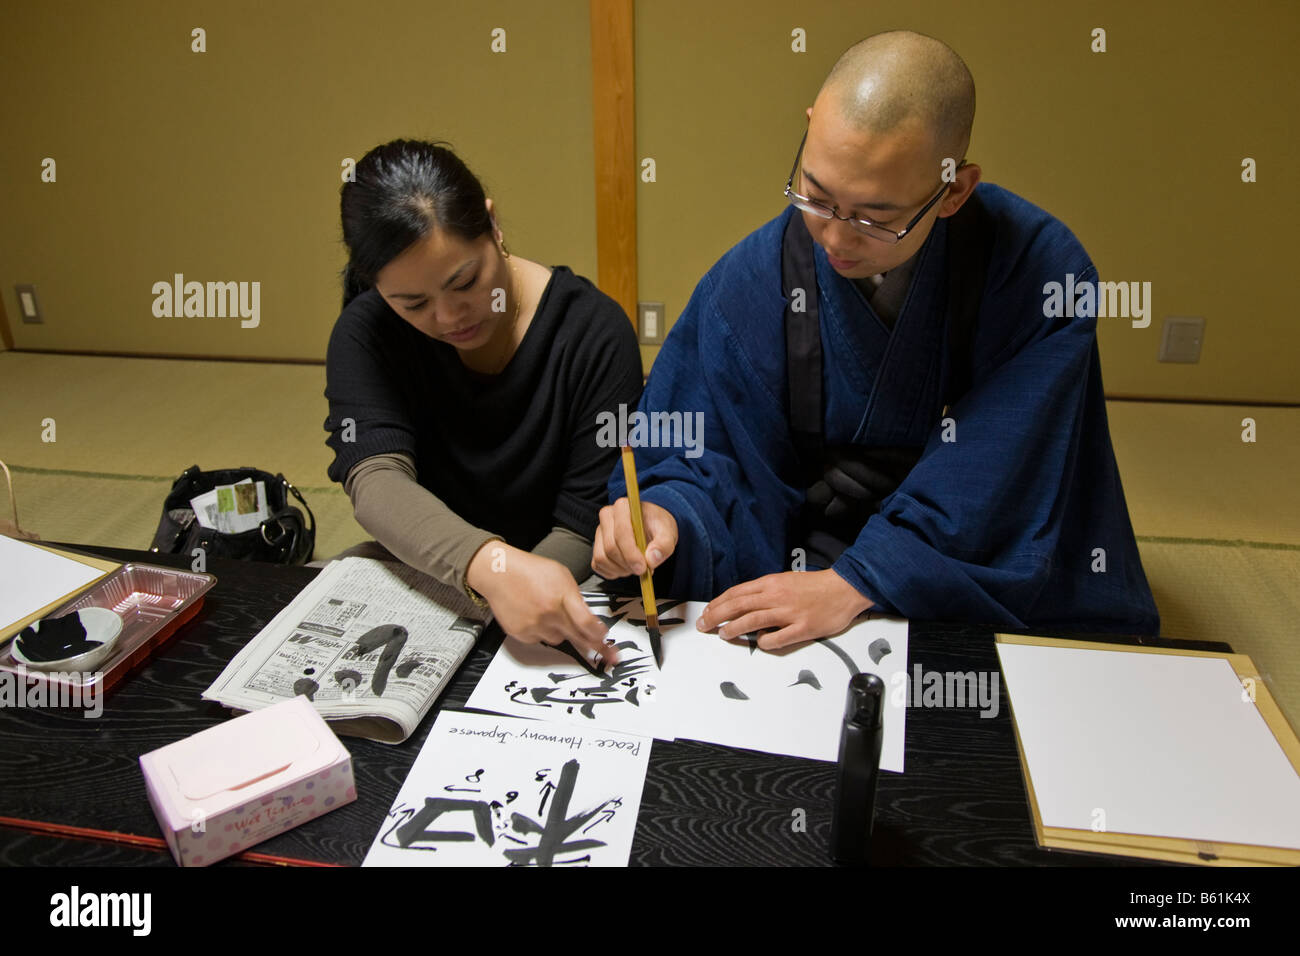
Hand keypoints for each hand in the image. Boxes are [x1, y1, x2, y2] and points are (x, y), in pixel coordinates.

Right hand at [468, 542, 616, 667]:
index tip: (607, 640)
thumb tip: (588, 617)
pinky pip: (540, 640)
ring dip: (560, 631)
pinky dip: (542, 631)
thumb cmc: (530, 570)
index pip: (587, 623)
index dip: (599, 635)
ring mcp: (535, 625)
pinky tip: (535, 615)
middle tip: (611, 657)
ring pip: (558, 639)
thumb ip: (576, 597)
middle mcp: (549, 614)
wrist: (499, 573)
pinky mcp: (522, 634)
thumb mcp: (561, 575)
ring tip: (549, 613)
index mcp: (562, 596)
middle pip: (578, 638)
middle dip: (597, 648)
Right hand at [591, 498, 677, 578]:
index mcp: (623, 507)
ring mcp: (599, 531)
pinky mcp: (596, 546)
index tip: (643, 567)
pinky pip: (598, 565)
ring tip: (636, 566)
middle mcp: (607, 516)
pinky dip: (613, 572)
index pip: (621, 532)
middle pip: (610, 548)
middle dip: (628, 564)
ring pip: (602, 558)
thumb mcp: (668, 533)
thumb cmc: (657, 526)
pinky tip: (626, 567)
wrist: (652, 527)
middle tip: (643, 569)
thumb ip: (664, 545)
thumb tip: (652, 559)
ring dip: (620, 569)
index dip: (631, 554)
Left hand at [695, 570, 873, 649]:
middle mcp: (776, 596)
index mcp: (771, 583)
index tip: (707, 612)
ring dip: (733, 628)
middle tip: (704, 625)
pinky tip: (760, 643)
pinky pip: (777, 639)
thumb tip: (744, 605)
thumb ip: (765, 592)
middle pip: (738, 606)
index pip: (736, 593)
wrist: (844, 588)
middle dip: (716, 616)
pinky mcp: (802, 628)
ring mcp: (789, 612)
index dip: (718, 603)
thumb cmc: (815, 586)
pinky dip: (764, 643)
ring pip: (752, 621)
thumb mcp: (785, 581)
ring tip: (723, 634)